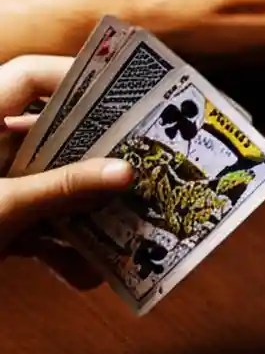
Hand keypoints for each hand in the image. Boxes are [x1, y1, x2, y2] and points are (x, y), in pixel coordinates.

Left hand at [0, 56, 133, 288]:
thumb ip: (60, 190)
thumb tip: (124, 172)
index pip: (30, 78)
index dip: (77, 78)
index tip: (129, 95)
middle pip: (51, 139)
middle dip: (98, 162)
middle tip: (145, 168)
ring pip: (48, 190)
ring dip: (84, 217)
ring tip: (124, 234)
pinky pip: (33, 229)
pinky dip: (59, 251)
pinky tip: (84, 275)